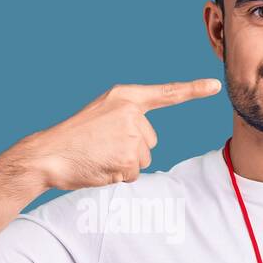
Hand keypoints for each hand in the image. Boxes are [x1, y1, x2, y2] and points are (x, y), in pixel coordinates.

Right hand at [17, 78, 221, 189]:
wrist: (48, 155)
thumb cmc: (72, 139)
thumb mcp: (99, 116)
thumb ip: (125, 120)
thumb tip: (144, 144)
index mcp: (124, 96)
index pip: (166, 93)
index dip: (193, 90)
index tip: (214, 86)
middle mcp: (131, 112)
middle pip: (150, 141)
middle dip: (131, 150)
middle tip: (101, 148)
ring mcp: (131, 135)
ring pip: (143, 159)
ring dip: (124, 165)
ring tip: (98, 157)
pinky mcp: (129, 158)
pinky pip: (134, 174)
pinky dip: (118, 176)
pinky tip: (99, 167)